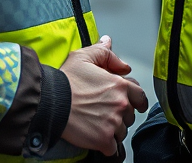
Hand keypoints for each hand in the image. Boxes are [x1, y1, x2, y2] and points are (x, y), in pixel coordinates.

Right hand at [60, 36, 148, 156]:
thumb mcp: (83, 56)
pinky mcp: (103, 140)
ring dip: (113, 130)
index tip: (130, 104)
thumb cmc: (66, 80)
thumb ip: (102, 52)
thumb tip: (110, 44)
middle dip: (120, 115)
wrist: (51, 102)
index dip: (135, 100)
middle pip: (130, 115)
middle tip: (105, 113)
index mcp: (120, 85)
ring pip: (122, 132)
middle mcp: (120, 104)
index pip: (140, 96)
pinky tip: (97, 138)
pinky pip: (112, 148)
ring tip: (97, 124)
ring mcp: (113, 123)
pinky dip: (106, 145)